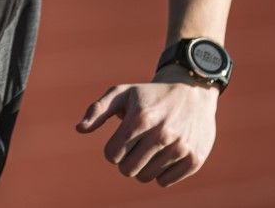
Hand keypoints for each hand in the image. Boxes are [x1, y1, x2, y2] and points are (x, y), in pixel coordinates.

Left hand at [76, 65, 219, 186]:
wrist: (192, 92)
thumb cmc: (150, 95)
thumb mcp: (122, 93)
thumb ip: (97, 110)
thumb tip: (80, 129)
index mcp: (141, 118)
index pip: (112, 155)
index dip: (113, 149)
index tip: (121, 140)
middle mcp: (162, 134)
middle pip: (128, 170)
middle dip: (126, 160)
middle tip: (135, 146)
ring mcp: (180, 147)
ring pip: (146, 177)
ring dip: (144, 166)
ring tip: (151, 148)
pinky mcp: (194, 159)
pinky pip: (164, 182)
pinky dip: (161, 172)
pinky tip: (166, 153)